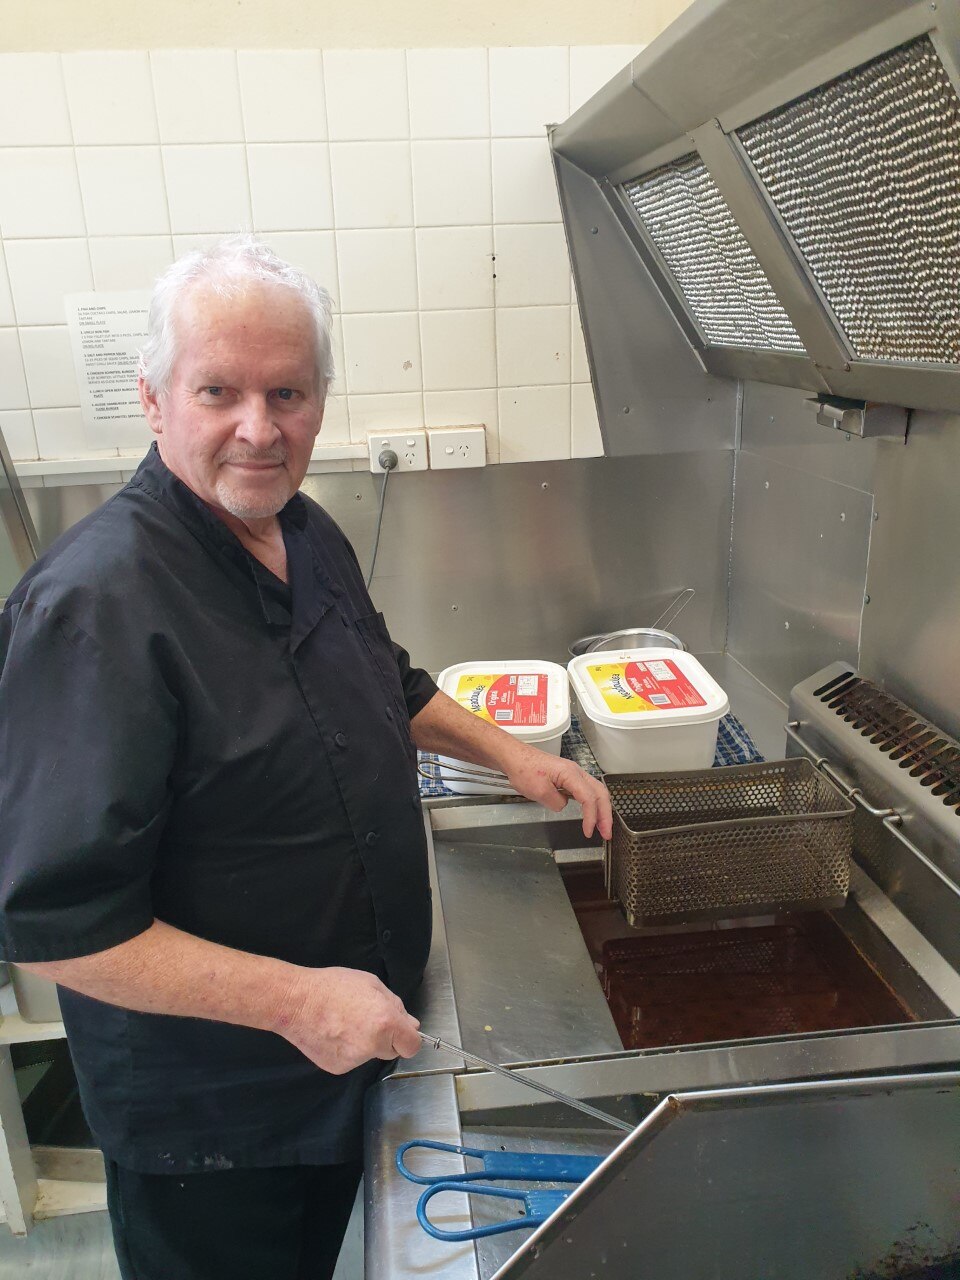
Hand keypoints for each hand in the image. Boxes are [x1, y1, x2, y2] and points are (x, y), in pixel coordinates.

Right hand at [275, 966, 420, 1074]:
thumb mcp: (371, 984)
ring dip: (364, 1042)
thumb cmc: (333, 987)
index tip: (400, 1031)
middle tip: (365, 1018)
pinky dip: (346, 1049)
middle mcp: (373, 1046)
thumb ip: (395, 1006)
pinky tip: (333, 1033)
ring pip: (369, 1054)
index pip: (412, 1046)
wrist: (296, 1002)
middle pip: (391, 1051)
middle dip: (385, 1038)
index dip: (408, 1038)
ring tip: (343, 1022)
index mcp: (386, 1023)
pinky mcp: (338, 1068)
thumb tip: (411, 1024)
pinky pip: (351, 1060)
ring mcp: (354, 1060)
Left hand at [502, 743, 613, 840]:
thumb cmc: (523, 768)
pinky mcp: (567, 777)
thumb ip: (556, 802)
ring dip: (601, 809)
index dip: (591, 817)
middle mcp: (576, 772)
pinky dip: (592, 804)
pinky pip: (586, 791)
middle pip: (600, 793)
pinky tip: (590, 814)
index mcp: (570, 774)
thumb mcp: (538, 790)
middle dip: (606, 814)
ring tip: (601, 827)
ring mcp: (573, 774)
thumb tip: (563, 805)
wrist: (513, 756)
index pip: (589, 798)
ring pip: (595, 791)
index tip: (588, 832)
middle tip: (606, 833)